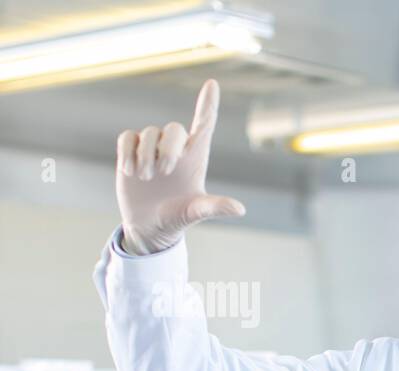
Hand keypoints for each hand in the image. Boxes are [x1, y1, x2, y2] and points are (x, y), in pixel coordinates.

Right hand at [115, 79, 244, 255]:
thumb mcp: (195, 212)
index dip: (207, 104)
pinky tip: (130, 172)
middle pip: (172, 128)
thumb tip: (239, 209)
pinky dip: (127, 152)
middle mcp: (175, 149)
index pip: (204, 124)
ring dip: (145, 156)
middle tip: (162, 173)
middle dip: (166, 147)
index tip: (212, 84)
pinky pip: (127, 138)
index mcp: (195, 158)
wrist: (149, 226)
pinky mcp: (131, 152)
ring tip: (145, 178)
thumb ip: (214, 207)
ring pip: (147, 133)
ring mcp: (152, 149)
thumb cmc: (177, 218)